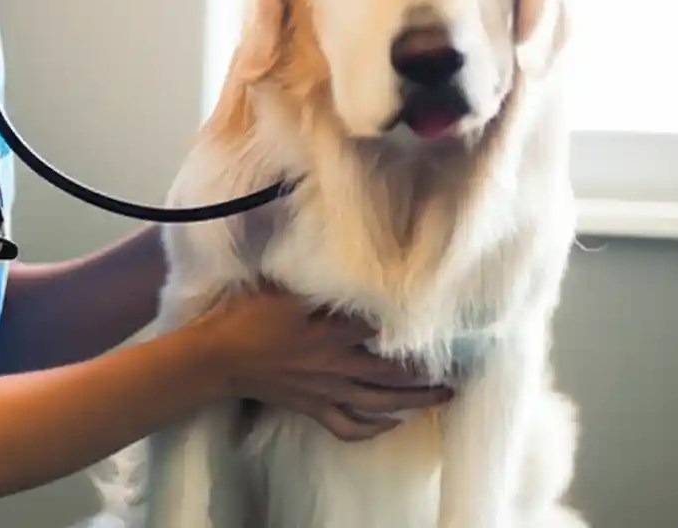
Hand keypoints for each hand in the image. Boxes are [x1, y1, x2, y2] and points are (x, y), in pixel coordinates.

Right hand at [191, 283, 452, 441]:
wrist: (216, 357)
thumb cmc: (245, 315)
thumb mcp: (281, 284)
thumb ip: (314, 272)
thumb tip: (341, 249)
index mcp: (330, 330)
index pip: (383, 327)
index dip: (414, 322)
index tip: (443, 316)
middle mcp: (335, 363)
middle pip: (394, 373)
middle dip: (431, 372)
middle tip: (462, 366)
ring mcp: (326, 390)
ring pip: (381, 402)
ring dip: (417, 402)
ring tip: (445, 396)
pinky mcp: (313, 408)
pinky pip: (349, 426)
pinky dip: (373, 428)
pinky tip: (391, 422)